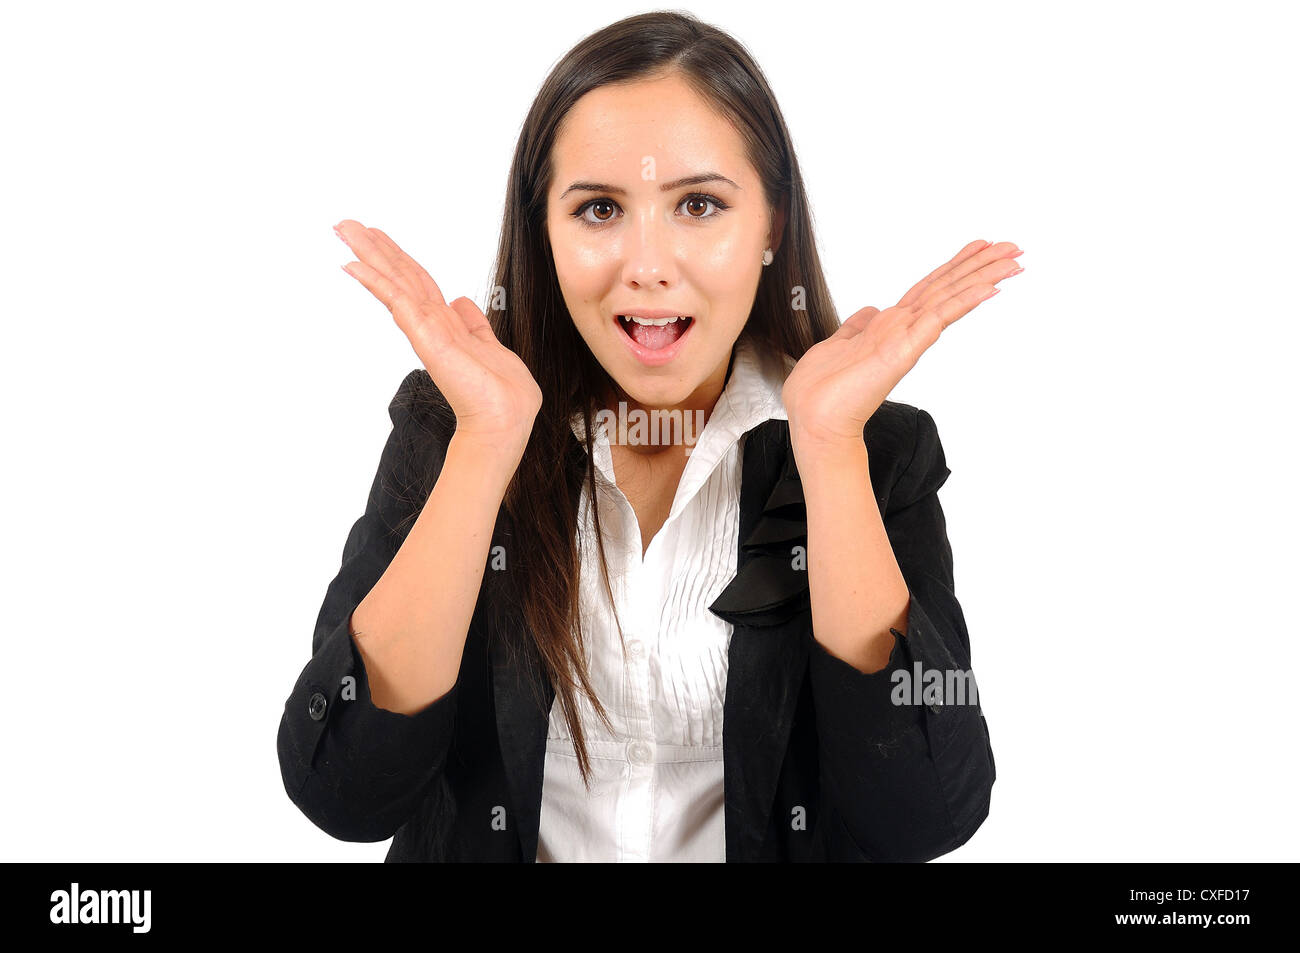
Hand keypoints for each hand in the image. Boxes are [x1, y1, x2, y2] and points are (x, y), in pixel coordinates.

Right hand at [335, 219, 541, 449]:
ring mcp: (425, 328)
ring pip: (394, 280)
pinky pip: (396, 299)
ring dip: (369, 253)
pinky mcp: (423, 334)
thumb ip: (475, 325)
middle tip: (345, 225)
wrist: (504, 418)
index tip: (377, 236)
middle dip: (374, 248)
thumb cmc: (504, 393)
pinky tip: (352, 264)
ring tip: (344, 228)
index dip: (397, 258)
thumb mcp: (492, 347)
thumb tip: (462, 301)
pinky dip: (374, 281)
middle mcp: (431, 323)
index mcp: (446, 324)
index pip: (417, 282)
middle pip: (399, 275)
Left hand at [782, 239, 1022, 451]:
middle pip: (947, 287)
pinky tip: (989, 289)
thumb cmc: (821, 391)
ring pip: (950, 298)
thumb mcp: (836, 345)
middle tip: (1014, 248)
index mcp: (888, 326)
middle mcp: (902, 329)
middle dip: (980, 265)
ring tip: (1013, 259)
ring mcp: (906, 339)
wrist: (814, 418)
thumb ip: (856, 327)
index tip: (980, 247)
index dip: (955, 266)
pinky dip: (964, 302)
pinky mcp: (905, 350)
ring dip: (982, 276)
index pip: (928, 288)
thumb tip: (869, 311)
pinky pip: (939, 319)